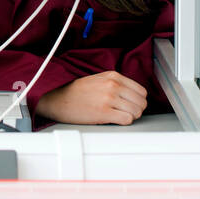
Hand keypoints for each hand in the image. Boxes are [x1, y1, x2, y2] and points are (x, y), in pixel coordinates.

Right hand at [33, 71, 147, 125]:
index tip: (132, 105)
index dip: (138, 100)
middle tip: (127, 113)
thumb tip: (132, 96)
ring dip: (131, 117)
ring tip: (120, 116)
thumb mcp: (99, 80)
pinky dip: (124, 122)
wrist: (58, 99)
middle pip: (141, 102)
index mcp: (113, 76)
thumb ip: (116, 84)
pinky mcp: (104, 112)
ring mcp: (109, 98)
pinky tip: (115, 120)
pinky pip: (127, 120)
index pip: (141, 91)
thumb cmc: (76, 92)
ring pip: (136, 111)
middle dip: (137, 110)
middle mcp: (113, 85)